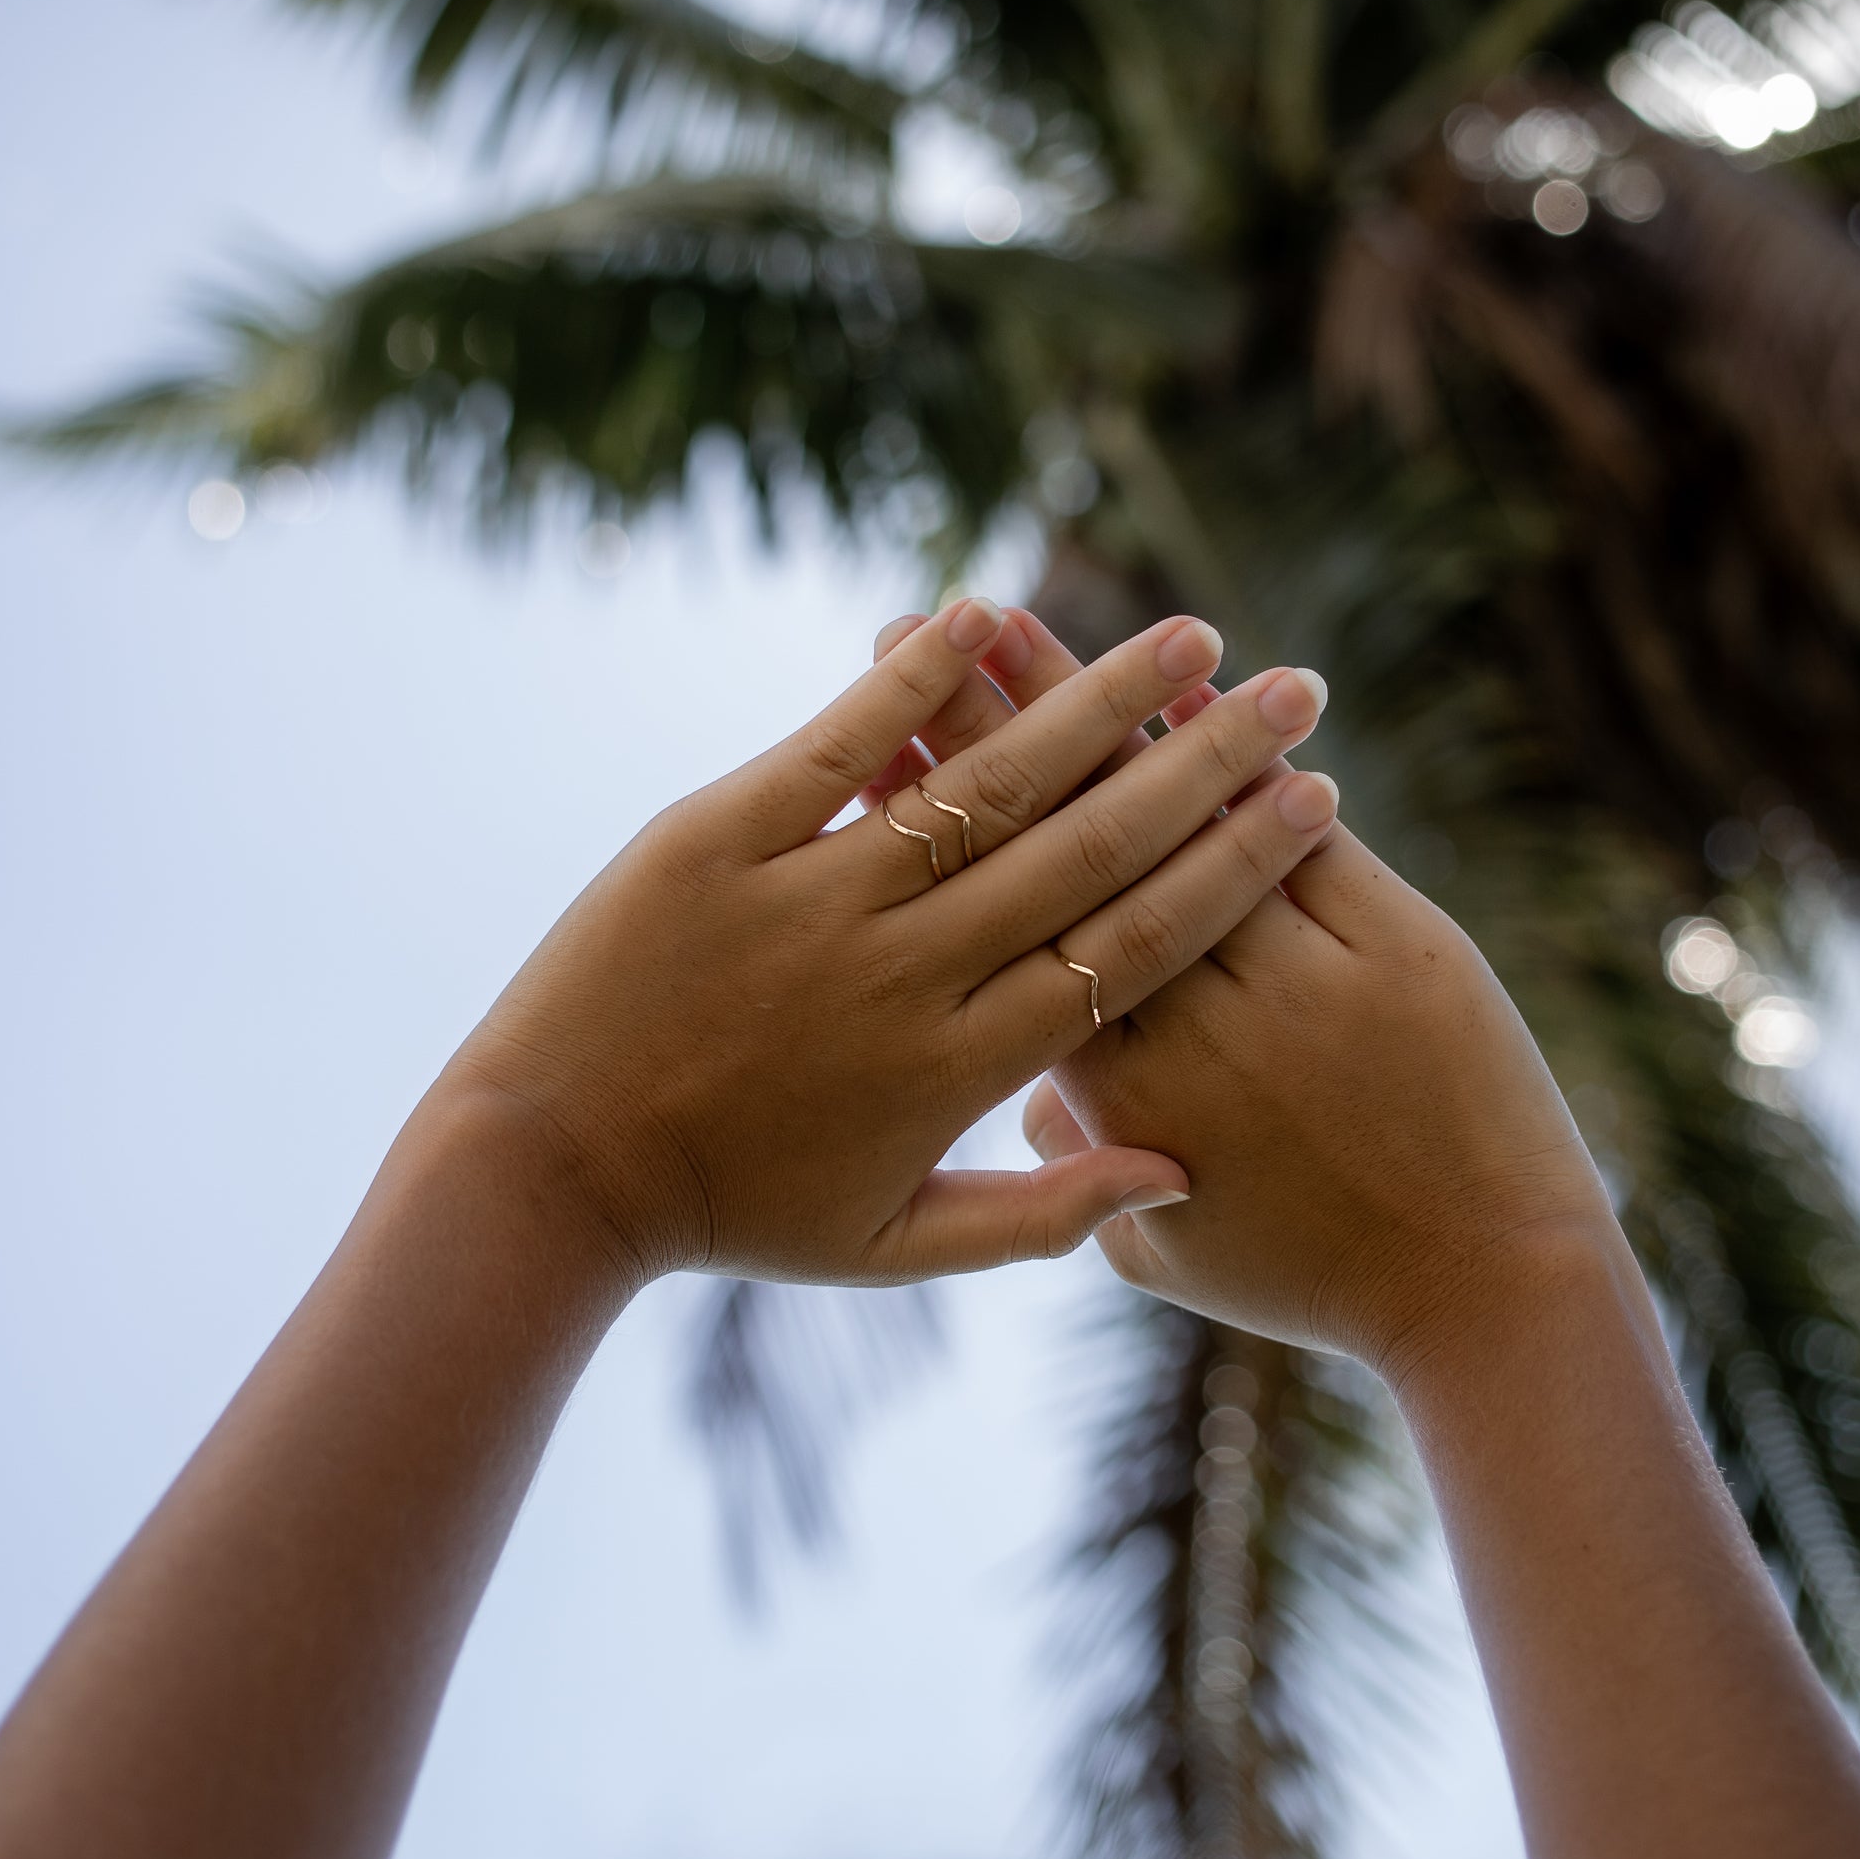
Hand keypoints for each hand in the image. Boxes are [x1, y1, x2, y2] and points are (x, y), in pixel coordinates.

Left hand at [444, 598, 1340, 1293]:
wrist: (546, 1172)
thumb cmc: (731, 1214)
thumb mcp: (894, 1246)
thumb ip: (1042, 1212)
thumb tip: (1173, 1169)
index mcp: (960, 1067)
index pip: (1133, 949)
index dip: (1232, 871)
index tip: (1312, 804)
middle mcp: (905, 973)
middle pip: (1087, 851)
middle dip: (1205, 765)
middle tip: (1294, 691)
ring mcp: (811, 897)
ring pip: (983, 785)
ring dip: (1093, 702)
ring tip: (1187, 638)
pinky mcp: (716, 840)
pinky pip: (832, 744)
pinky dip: (905, 673)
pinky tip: (982, 612)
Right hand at [868, 606, 1609, 1377]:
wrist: (1490, 1294)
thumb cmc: (1315, 1279)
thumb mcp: (1171, 1258)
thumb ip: (1077, 1178)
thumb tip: (1027, 1104)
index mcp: (1120, 1094)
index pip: (1014, 930)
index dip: (949, 836)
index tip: (888, 751)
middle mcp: (1194, 1023)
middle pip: (1072, 848)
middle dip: (994, 727)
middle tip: (935, 627)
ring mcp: (1300, 978)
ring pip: (1176, 823)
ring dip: (1099, 711)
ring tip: (1024, 621)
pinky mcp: (1397, 944)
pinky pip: (1297, 834)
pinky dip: (1243, 759)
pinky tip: (1188, 679)